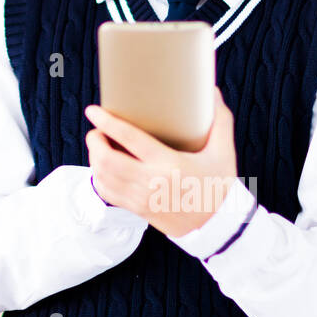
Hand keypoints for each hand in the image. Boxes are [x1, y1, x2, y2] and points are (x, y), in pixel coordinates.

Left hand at [84, 86, 237, 238]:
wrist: (217, 225)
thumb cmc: (219, 184)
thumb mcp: (223, 152)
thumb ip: (220, 120)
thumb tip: (211, 91)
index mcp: (169, 163)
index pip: (129, 139)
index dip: (107, 122)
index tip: (93, 110)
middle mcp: (151, 182)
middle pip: (107, 160)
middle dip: (95, 141)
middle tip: (96, 129)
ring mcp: (141, 198)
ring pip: (103, 177)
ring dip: (94, 158)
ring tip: (98, 145)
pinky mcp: (137, 210)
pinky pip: (107, 193)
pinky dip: (99, 178)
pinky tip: (103, 167)